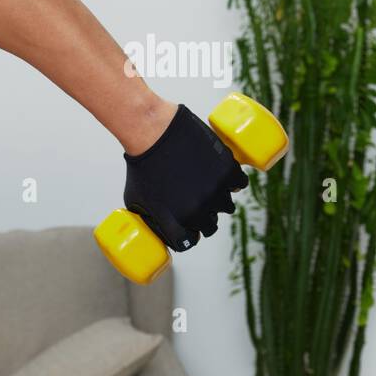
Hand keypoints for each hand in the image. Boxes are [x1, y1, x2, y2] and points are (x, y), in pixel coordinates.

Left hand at [122, 103, 249, 252]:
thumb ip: (148, 218)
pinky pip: (239, 184)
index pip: (188, 242)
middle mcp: (198, 210)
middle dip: (204, 221)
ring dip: (220, 202)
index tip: (186, 230)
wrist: (154, 133)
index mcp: (175, 220)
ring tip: (210, 191)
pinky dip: (234, 183)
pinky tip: (227, 180)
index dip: (186, 237)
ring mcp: (215, 190)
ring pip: (226, 207)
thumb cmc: (140, 165)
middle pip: (209, 226)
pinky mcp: (227, 170)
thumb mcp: (135, 199)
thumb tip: (156, 229)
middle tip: (199, 209)